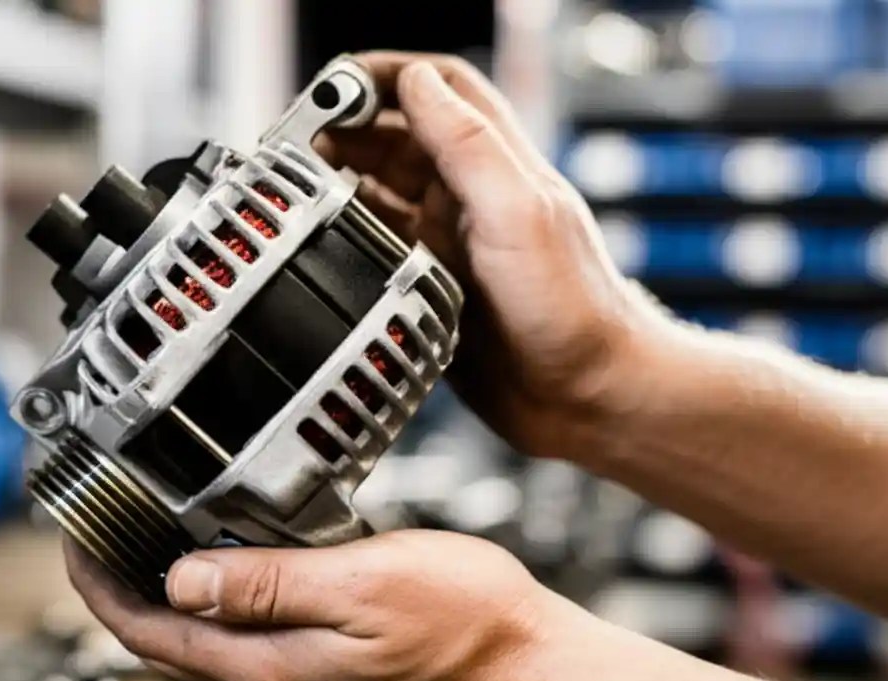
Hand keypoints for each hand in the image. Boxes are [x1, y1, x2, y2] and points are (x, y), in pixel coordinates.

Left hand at [64, 529, 588, 680]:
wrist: (531, 668)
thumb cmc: (468, 629)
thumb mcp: (363, 586)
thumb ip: (268, 584)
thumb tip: (180, 579)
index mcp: (274, 663)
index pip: (149, 631)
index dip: (98, 584)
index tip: (75, 536)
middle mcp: (280, 680)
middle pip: (167, 636)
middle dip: (121, 583)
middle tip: (100, 529)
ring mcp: (304, 678)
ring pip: (207, 632)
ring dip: (168, 585)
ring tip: (151, 532)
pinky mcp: (332, 665)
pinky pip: (251, 628)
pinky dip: (222, 590)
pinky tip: (237, 557)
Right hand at [320, 52, 668, 461]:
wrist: (589, 399)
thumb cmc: (574, 310)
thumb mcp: (518, 213)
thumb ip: (468, 144)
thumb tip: (415, 82)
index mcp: (495, 167)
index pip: (438, 88)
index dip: (385, 75)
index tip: (335, 84)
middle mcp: (470, 198)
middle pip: (396, 138)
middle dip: (345, 129)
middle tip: (298, 144)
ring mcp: (449, 244)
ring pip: (380, 192)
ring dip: (340, 181)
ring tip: (302, 187)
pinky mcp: (431, 288)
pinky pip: (376, 248)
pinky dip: (346, 236)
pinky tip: (324, 243)